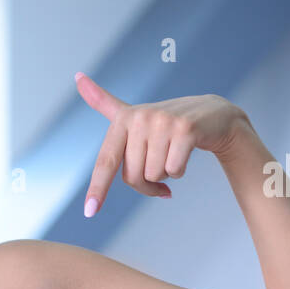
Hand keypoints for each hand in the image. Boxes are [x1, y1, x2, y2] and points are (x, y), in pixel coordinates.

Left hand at [74, 72, 247, 215]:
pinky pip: (174, 171)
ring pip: (154, 176)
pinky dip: (179, 171)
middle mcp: (140, 117)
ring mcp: (163, 122)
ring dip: (165, 175)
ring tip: (172, 154)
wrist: (212, 115)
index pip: (106, 161)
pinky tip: (185, 153)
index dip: (97, 188)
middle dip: (146, 184)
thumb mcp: (134, 114)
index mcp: (123, 118)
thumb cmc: (166, 124)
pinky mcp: (185, 129)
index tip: (90, 212)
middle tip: (159, 168)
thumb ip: (104, 102)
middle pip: (133, 177)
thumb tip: (77, 76)